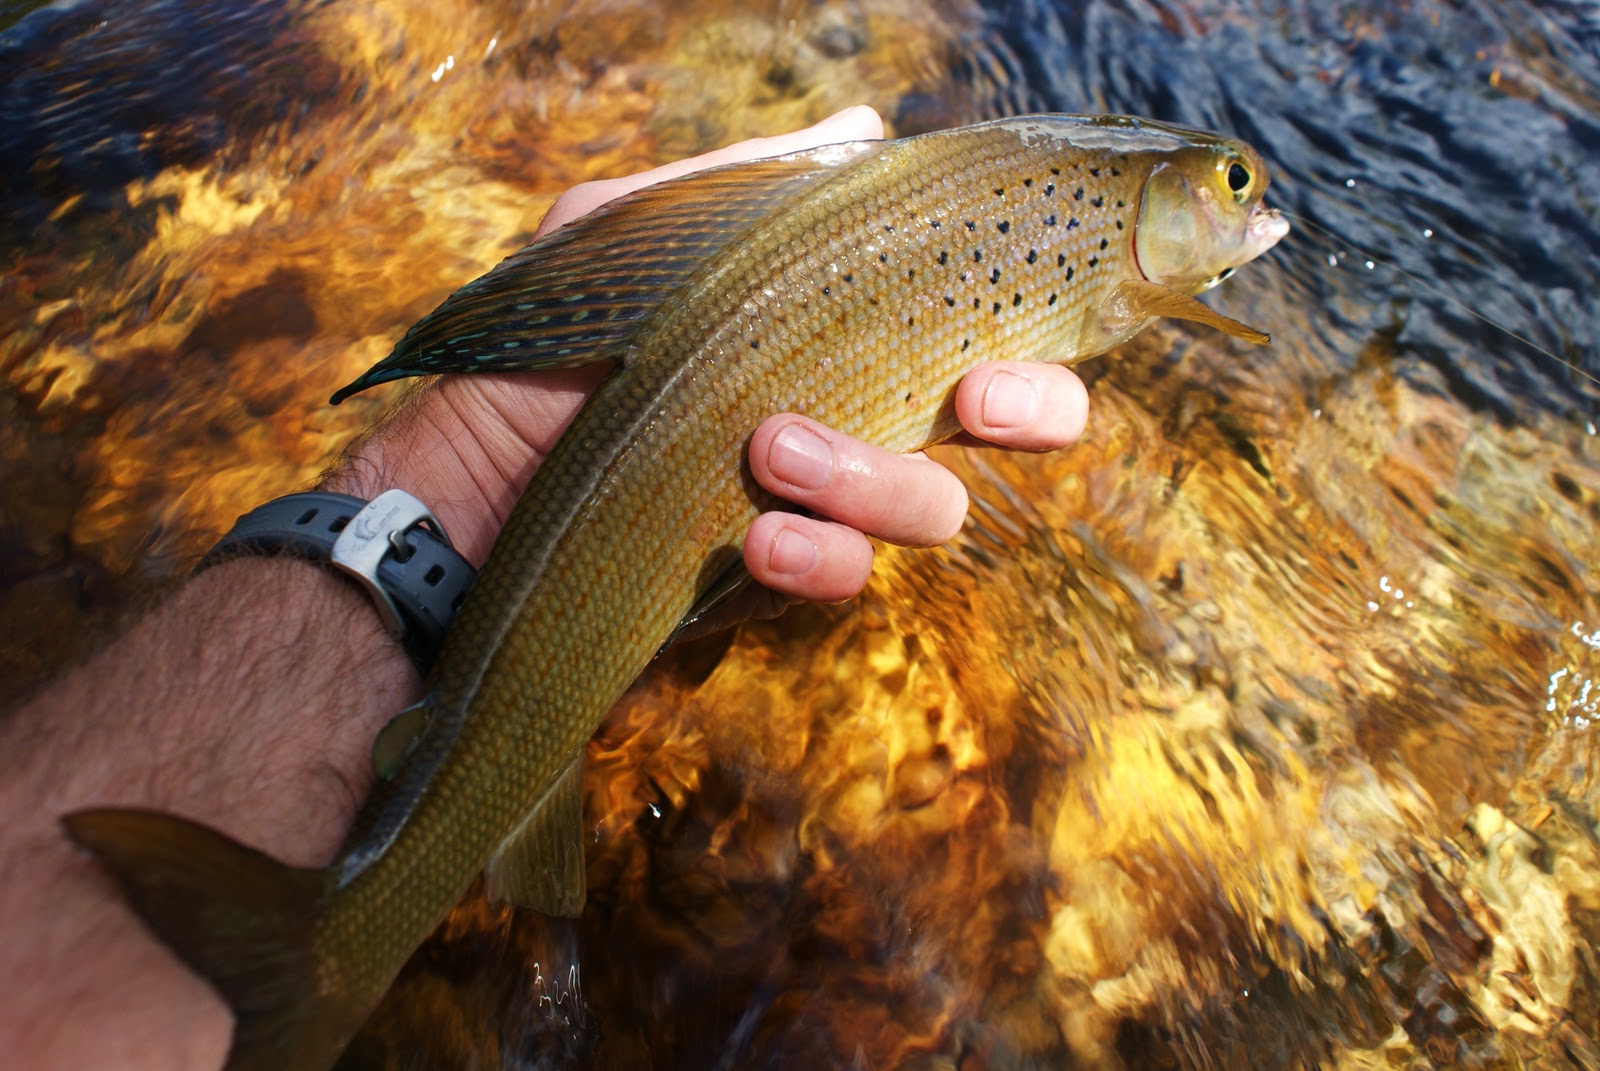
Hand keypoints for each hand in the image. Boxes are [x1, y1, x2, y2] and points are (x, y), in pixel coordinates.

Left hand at [326, 106, 1088, 611]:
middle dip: (1022, 409)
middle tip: (972, 399)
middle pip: (996, 429)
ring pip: (928, 507)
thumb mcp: (625, 242)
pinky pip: (839, 579)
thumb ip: (743, 191)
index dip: (1028, 333)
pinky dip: (817, 558)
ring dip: (874, 476)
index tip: (1015, 327)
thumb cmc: (539, 357)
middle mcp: (847, 420)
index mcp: (833, 337)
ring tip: (771, 445)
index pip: (968, 331)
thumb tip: (863, 126)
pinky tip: (757, 538)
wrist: (451, 490)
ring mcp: (814, 508)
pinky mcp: (768, 584)